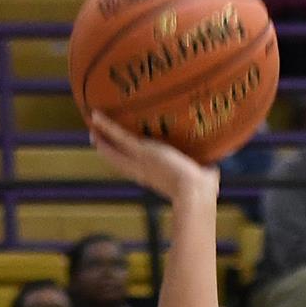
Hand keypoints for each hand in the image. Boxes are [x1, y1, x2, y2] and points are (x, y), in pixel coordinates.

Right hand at [86, 110, 218, 198]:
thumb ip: (205, 174)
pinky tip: (95, 115)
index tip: (120, 156)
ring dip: (102, 137)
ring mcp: (139, 161)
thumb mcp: (203, 179)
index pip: (135, 169)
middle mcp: (142, 171)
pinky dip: (106, 126)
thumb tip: (214, 172)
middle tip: (96, 140)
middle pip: (118, 161)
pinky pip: (119, 136)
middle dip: (107, 151)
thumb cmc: (203, 189)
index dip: (125, 162)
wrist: (194, 191)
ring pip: (114, 149)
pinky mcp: (141, 151)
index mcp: (155, 178)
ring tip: (91, 126)